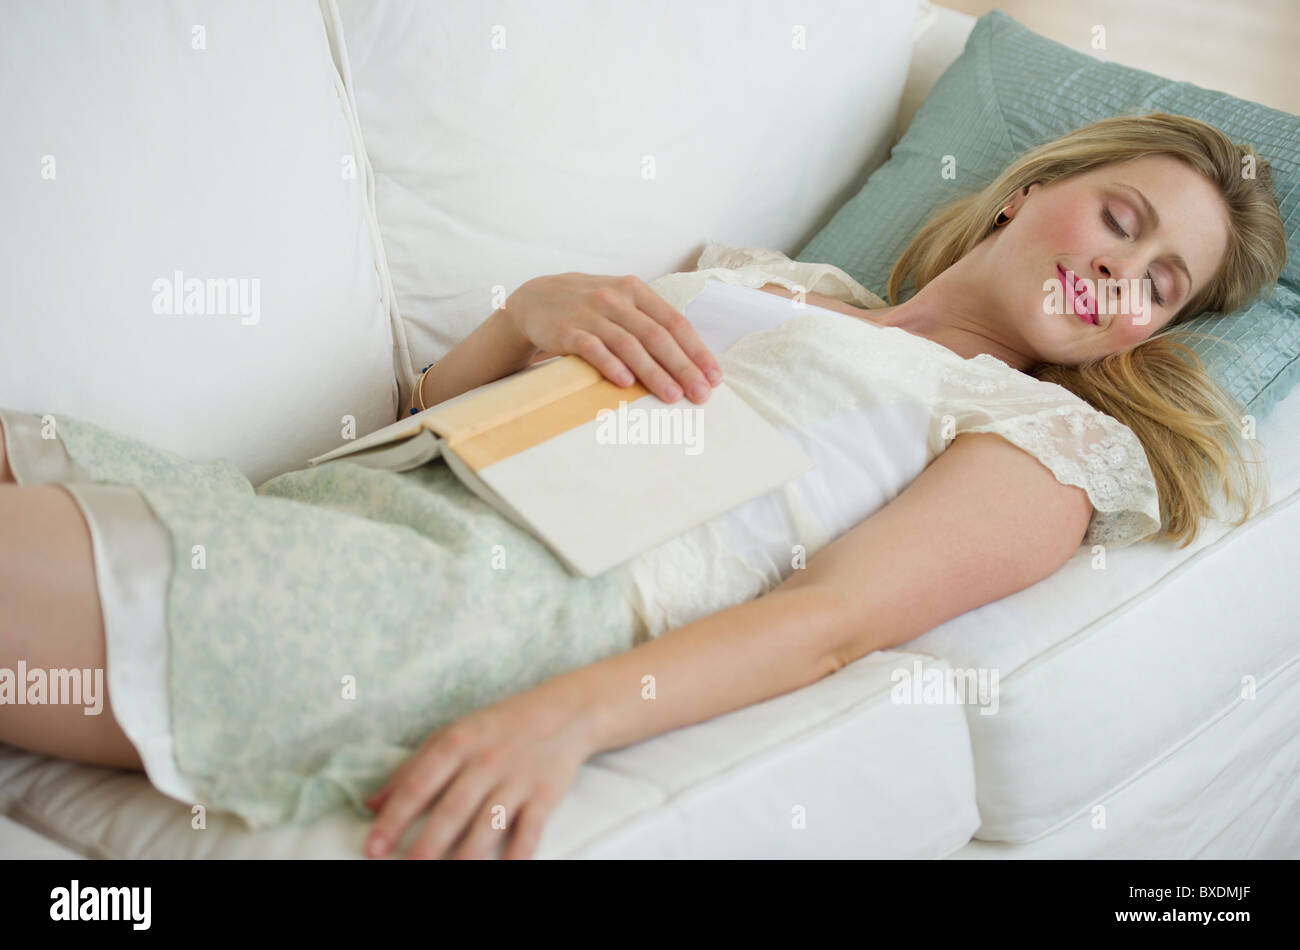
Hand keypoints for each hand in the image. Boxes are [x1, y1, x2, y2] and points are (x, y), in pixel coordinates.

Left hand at [363, 690, 594, 859]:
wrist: (565, 711)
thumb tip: (371, 805)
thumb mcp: (452, 734)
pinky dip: (516, 857)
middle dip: (427, 846)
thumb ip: (411, 768)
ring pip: (488, 826)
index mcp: (456, 744)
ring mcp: (517, 780)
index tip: (372, 848)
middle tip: (408, 867)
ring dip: (465, 857)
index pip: (418, 785)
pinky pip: (529, 832)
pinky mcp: (546, 795)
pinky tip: (503, 871)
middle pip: (452, 811)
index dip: (394, 819)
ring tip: (448, 876)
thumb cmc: (498, 726)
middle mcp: (486, 762)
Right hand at [503, 273, 721, 403]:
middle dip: (683, 367)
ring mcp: (590, 313)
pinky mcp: (566, 330)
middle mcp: (615, 298)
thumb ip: (651, 321)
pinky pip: (592, 348)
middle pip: (656, 336)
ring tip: (671, 396)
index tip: (714, 378)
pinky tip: (626, 383)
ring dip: (653, 372)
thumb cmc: (589, 307)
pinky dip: (610, 365)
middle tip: (700, 395)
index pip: (674, 322)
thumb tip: (692, 358)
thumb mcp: (621, 301)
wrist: (535, 299)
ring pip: (628, 344)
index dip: (697, 351)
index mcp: (636, 291)